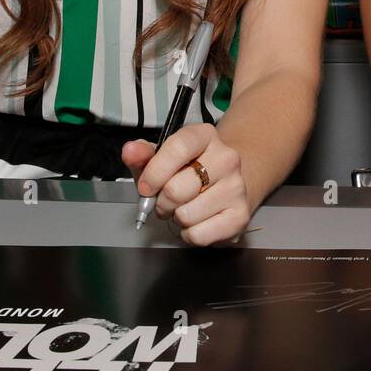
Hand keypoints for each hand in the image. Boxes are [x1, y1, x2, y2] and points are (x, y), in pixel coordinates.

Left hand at [122, 122, 252, 245]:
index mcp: (205, 136)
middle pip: (176, 189)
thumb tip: (130, 151)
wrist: (225, 186)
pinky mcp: (240, 216)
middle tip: (166, 200)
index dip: (155, 172)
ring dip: (176, 217)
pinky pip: (198, 235)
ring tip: (184, 208)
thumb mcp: (161, 159)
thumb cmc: (188, 171)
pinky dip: (189, 234)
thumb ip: (143, 155)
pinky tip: (197, 221)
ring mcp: (236, 187)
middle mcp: (227, 158)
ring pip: (186, 215)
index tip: (145, 187)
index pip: (178, 147)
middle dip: (162, 202)